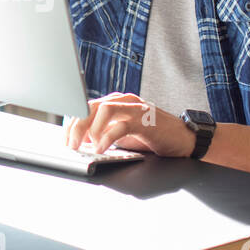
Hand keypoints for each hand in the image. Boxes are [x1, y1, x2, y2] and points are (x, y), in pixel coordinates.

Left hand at [64, 92, 195, 157]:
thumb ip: (104, 134)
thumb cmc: (153, 136)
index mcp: (115, 102)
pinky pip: (121, 125)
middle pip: (90, 106)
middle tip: (70, 145)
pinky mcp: (146, 120)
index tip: (64, 138)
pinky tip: (101, 149)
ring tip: (84, 146)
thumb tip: (80, 143)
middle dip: (76, 126)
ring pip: (103, 109)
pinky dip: (107, 138)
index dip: (71, 121)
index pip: (85, 106)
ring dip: (89, 129)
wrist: (185, 138)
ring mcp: (135, 108)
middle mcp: (124, 101)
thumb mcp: (123, 134)